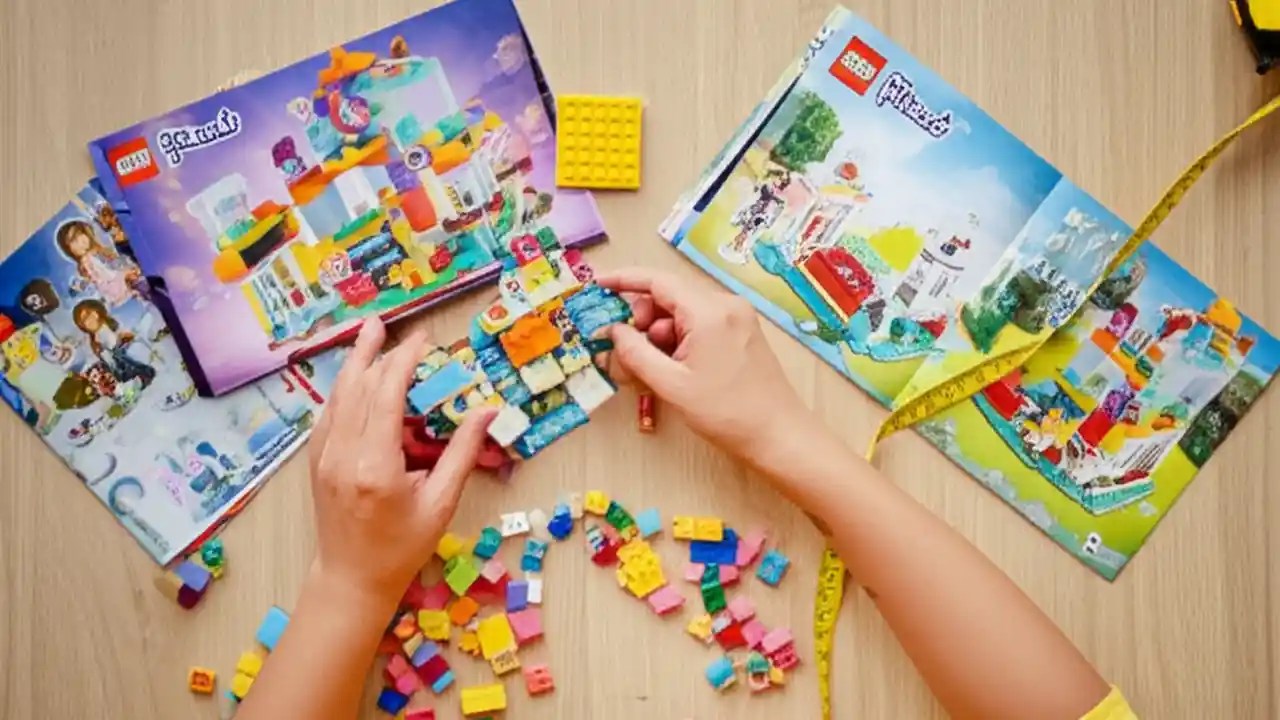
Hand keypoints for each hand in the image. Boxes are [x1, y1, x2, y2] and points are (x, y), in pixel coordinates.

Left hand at [308, 318, 495, 602]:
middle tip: (393, 326)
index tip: (422, 339)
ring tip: (368, 333)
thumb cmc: (402, 547)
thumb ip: (462, 454)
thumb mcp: (441, 503)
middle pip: (359, 387)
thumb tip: (487, 411)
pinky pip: (329, 414)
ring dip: (355, 362)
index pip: (387, 395)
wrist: (352, 579)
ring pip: (339, 396)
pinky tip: (353, 376)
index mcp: (376, 465)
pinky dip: (343, 389)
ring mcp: (324, 458)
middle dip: (377, 353)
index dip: (404, 361)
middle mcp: (343, 455)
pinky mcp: (317, 462)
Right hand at [598, 268, 815, 466]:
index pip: (657, 280)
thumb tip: (614, 331)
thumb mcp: (671, 385)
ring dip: (661, 333)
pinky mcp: (741, 332)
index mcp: (709, 312)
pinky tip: (674, 367)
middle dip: (643, 318)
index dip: (624, 280)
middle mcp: (725, 305)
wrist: (778, 434)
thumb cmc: (727, 412)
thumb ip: (636, 353)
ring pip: (683, 312)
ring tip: (654, 368)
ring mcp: (737, 317)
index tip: (598, 286)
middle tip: (629, 349)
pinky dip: (680, 339)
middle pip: (670, 296)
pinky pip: (700, 324)